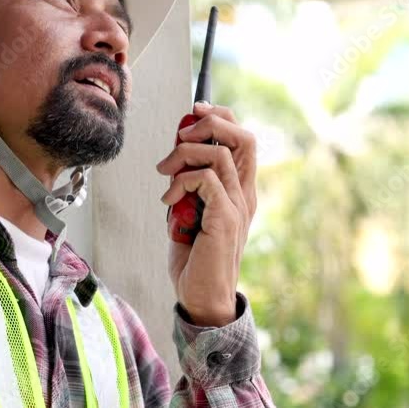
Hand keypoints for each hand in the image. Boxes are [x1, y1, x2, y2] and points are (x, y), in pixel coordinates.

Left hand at [156, 102, 257, 326]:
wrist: (201, 295)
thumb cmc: (193, 256)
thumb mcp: (186, 209)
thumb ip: (186, 183)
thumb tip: (173, 153)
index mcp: (238, 188)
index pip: (241, 137)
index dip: (219, 116)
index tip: (192, 113)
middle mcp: (244, 192)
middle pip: (242, 136)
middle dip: (208, 124)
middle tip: (179, 138)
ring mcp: (237, 205)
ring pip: (220, 153)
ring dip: (184, 155)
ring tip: (165, 175)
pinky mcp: (226, 218)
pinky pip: (207, 179)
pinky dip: (182, 181)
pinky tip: (169, 200)